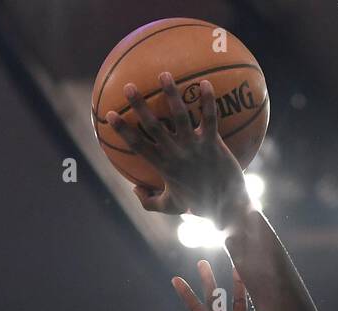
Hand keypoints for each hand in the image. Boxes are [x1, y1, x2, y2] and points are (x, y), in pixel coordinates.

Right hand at [105, 74, 251, 225]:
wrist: (228, 208)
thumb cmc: (199, 205)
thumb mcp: (171, 206)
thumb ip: (149, 201)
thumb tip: (134, 190)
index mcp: (163, 166)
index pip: (138, 145)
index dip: (122, 130)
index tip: (109, 114)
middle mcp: (176, 154)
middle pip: (153, 126)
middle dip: (139, 106)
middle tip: (128, 87)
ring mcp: (195, 147)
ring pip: (180, 116)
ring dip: (172, 94)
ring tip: (164, 75)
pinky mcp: (214, 144)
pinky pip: (210, 118)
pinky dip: (208, 100)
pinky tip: (205, 82)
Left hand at [172, 260, 269, 310]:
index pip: (196, 309)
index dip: (186, 294)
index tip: (175, 278)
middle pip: (216, 298)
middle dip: (208, 280)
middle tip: (201, 261)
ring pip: (238, 298)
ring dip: (236, 281)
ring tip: (235, 262)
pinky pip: (260, 307)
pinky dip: (260, 294)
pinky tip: (261, 279)